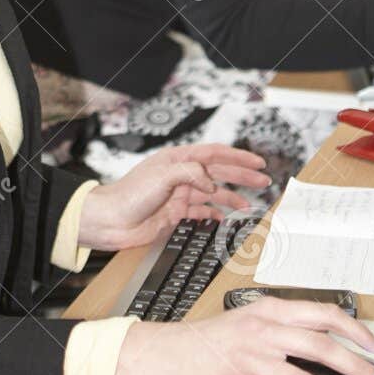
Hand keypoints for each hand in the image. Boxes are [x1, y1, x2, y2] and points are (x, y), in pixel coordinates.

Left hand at [75, 144, 271, 251]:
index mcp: (178, 160)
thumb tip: (211, 182)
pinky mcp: (175, 213)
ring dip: (232, 197)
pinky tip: (225, 218)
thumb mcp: (162, 176)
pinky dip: (215, 214)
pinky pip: (201, 211)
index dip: (238, 157)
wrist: (111, 220)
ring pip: (213, 194)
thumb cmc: (129, 194)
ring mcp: (179, 194)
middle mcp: (181, 175)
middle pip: (219, 172)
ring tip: (248, 204)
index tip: (257, 162)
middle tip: (262, 181)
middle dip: (242, 176)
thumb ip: (192, 174)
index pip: (215, 154)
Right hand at [114, 297, 373, 374]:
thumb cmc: (211, 339)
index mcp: (269, 310)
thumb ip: (284, 326)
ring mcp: (251, 359)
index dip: (355, 331)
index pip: (323, 314)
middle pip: (322, 347)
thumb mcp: (248, 319)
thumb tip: (328, 344)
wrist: (168, 353)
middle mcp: (263, 331)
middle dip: (358, 367)